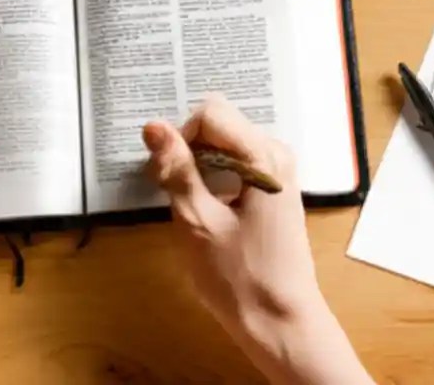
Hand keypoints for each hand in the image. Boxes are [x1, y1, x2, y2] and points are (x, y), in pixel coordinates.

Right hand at [142, 96, 371, 384]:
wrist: (280, 319)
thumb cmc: (238, 277)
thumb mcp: (197, 222)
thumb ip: (176, 170)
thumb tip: (154, 126)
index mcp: (264, 156)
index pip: (211, 113)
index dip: (181, 137)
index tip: (168, 176)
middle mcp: (277, 153)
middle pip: (221, 123)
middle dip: (189, 148)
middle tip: (174, 191)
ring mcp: (279, 171)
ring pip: (226, 143)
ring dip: (199, 163)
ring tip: (190, 203)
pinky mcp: (275, 188)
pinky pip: (238, 162)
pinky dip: (215, 175)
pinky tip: (208, 207)